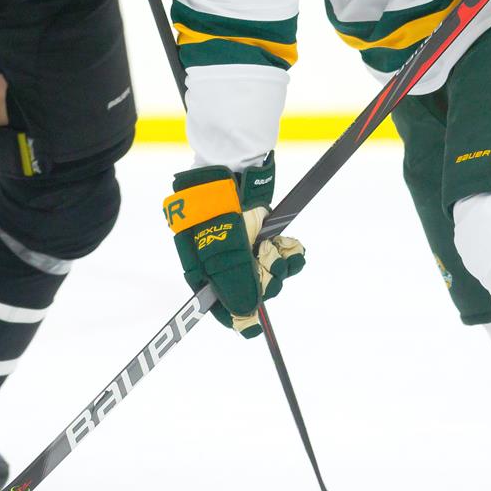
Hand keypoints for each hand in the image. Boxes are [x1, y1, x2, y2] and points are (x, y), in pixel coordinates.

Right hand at [163, 160, 305, 337]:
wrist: (235, 163)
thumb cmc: (219, 203)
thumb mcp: (224, 246)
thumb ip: (234, 280)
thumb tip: (245, 314)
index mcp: (200, 266)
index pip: (216, 303)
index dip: (235, 316)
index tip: (253, 327)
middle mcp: (220, 261)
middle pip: (247, 290)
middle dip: (264, 280)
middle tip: (267, 260)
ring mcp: (242, 248)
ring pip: (267, 274)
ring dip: (279, 264)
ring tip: (278, 246)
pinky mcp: (261, 236)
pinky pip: (279, 256)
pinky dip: (288, 253)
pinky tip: (290, 245)